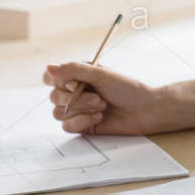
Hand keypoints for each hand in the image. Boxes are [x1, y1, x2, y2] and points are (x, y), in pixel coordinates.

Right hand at [42, 61, 162, 135]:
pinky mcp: (82, 125)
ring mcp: (78, 110)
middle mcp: (75, 92)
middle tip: (99, 98)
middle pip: (53, 97)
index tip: (74, 84)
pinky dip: (82, 121)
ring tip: (102, 107)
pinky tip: (99, 118)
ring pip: (58, 113)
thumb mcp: (101, 74)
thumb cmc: (128, 89)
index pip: (51, 77)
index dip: (57, 81)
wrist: (145, 110)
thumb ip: (74, 70)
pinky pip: (66, 127)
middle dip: (77, 99)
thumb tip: (49, 67)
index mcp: (78, 76)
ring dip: (81, 110)